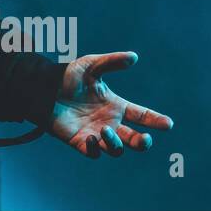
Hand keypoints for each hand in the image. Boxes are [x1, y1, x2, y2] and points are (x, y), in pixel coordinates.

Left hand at [49, 51, 172, 157]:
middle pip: (135, 140)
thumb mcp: (90, 65)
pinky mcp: (80, 141)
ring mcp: (96, 133)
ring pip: (117, 149)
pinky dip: (95, 149)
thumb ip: (111, 61)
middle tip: (144, 139)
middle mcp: (109, 122)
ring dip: (115, 143)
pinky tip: (90, 137)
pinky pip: (94, 153)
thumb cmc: (67, 76)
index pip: (142, 116)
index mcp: (116, 105)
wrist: (42, 87)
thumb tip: (134, 57)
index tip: (168, 124)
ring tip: (105, 130)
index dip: (156, 120)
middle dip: (142, 143)